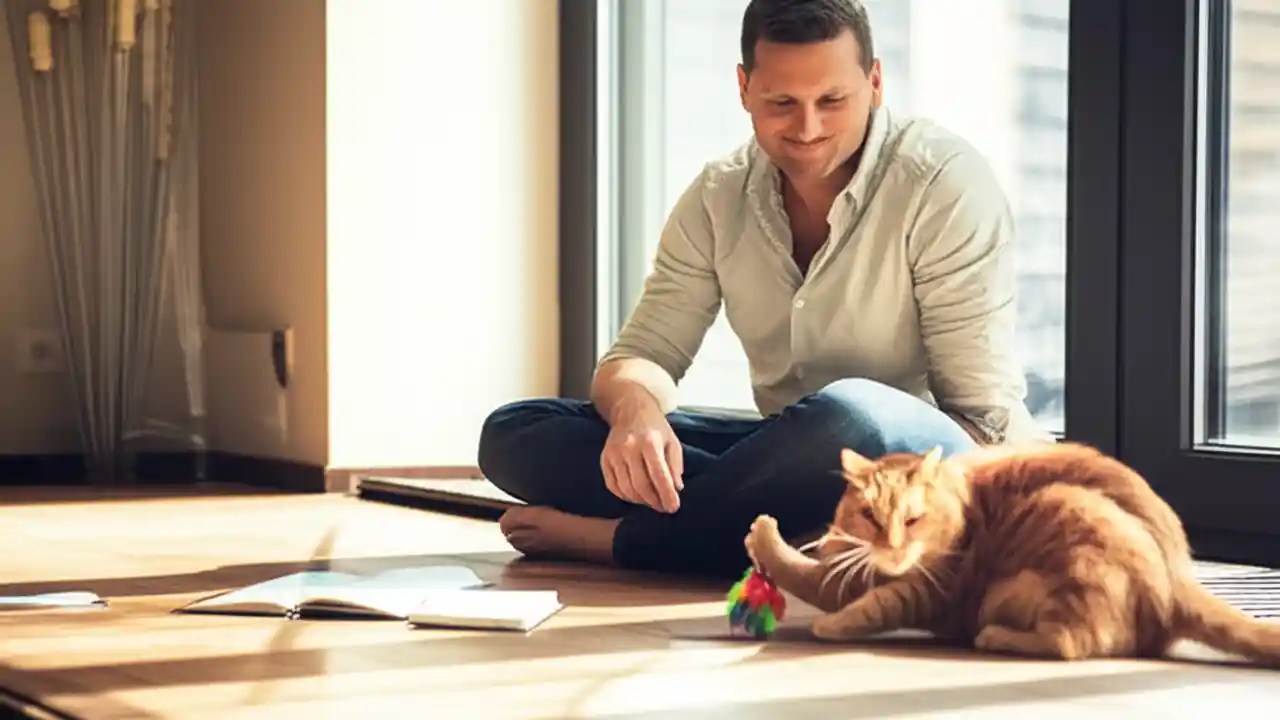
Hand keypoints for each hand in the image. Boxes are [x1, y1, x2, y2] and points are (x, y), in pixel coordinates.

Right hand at [600, 394, 683, 512]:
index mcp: (650, 442)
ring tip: (651, 502)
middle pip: (641, 485)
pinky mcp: (604, 459)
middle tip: (663, 507)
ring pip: (626, 488)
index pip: (659, 475)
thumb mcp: (672, 442)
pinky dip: (625, 496)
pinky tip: (635, 496)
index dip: (666, 494)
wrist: (629, 410)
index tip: (673, 508)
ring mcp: (614, 453)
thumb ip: (675, 465)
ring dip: (640, 501)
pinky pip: (613, 486)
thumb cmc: (655, 428)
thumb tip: (676, 488)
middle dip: (654, 501)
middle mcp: (629, 447)